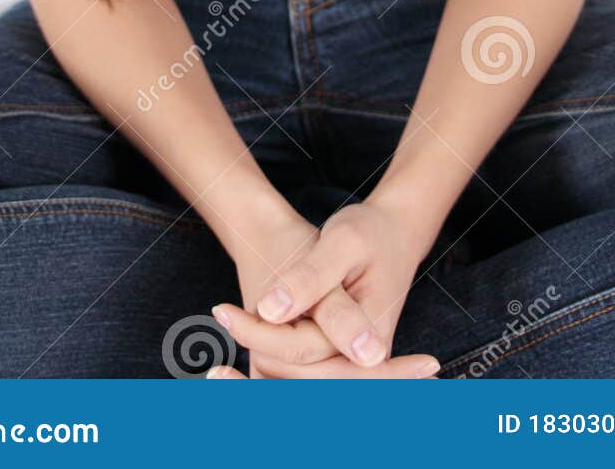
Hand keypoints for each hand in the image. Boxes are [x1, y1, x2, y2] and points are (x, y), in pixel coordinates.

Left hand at [208, 192, 440, 378]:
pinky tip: (240, 351)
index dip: (258, 335)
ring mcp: (347, 366)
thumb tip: (270, 310)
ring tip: (225, 332)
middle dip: (254, 343)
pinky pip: (297, 379)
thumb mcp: (343, 241)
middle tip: (220, 310)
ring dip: (257, 361)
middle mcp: (361, 364)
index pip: (302, 352)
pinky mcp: (335, 363)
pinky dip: (270, 364)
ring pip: (292, 382)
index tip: (222, 309)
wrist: (393, 235)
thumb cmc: (370, 233)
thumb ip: (311, 278)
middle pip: (294, 373)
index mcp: (369, 340)